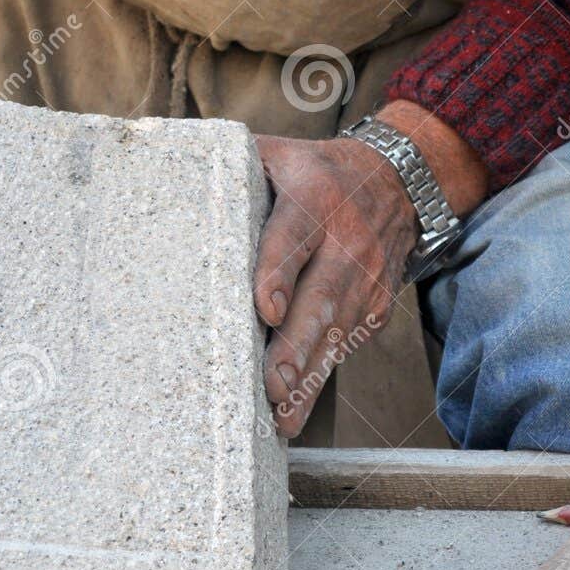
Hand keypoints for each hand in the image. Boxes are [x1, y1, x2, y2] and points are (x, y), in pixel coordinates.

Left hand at [253, 103, 487, 437]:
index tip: (266, 310)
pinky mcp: (378, 304)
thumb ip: (235, 170)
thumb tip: (172, 188)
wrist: (396, 180)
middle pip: (321, 297)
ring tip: (284, 415)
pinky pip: (349, 342)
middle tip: (274, 385)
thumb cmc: (314, 173)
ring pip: (338, 331)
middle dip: (297, 346)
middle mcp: (347, 239)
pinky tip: (299, 406)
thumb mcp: (278, 155)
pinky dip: (325, 374)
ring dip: (311, 376)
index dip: (280, 272)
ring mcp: (368, 276)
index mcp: (314, 198)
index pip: (294, 236)